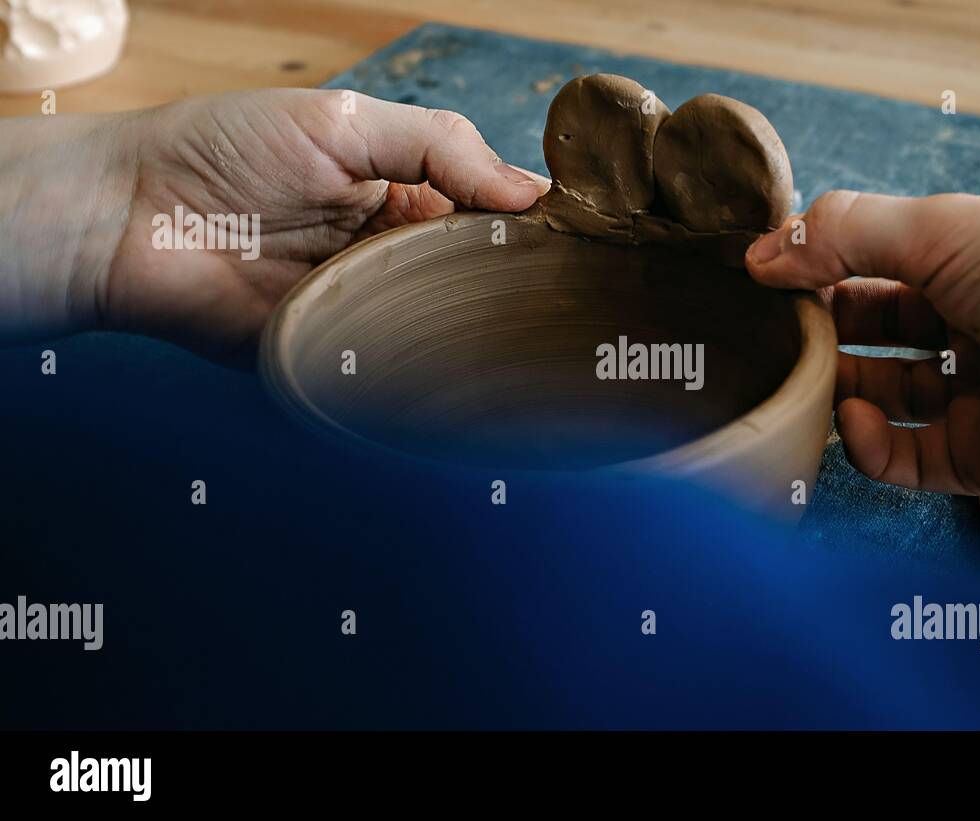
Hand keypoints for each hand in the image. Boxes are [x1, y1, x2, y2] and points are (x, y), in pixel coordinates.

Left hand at [99, 89, 544, 361]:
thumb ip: (437, 144)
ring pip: (444, 331)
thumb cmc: (224, 149)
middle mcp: (389, 256)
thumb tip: (528, 191)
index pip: (485, 212)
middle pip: (475, 278)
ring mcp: (364, 311)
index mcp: (398, 194)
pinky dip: (429, 375)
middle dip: (517, 287)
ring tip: (542, 343)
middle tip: (574, 300)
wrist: (128, 217)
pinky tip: (475, 378)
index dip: (530, 226)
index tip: (580, 241)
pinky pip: (394, 373)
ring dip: (482, 335)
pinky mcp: (335, 361)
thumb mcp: (342, 121)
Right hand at [745, 191, 979, 516]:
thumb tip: (760, 252)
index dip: (824, 265)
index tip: (764, 277)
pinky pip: (907, 455)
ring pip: (886, 393)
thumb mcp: (941, 228)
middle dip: (826, 329)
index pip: (883, 258)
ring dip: (839, 388)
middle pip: (879, 327)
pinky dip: (871, 444)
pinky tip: (854, 423)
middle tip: (779, 335)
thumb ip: (843, 235)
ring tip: (808, 383)